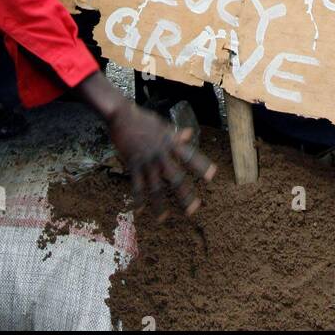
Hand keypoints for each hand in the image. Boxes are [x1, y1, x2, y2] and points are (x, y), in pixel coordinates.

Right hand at [107, 100, 215, 219]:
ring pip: (155, 186)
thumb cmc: (142, 119)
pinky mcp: (133, 163)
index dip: (201, 165)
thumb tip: (189, 133)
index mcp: (170, 142)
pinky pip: (137, 185)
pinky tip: (140, 210)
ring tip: (163, 219)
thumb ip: (175, 134)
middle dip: (185, 195)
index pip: (190, 155)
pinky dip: (139, 198)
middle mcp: (161, 153)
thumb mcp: (162, 125)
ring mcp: (147, 160)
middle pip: (176, 177)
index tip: (212, 176)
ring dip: (159, 204)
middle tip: (194, 210)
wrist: (122, 115)